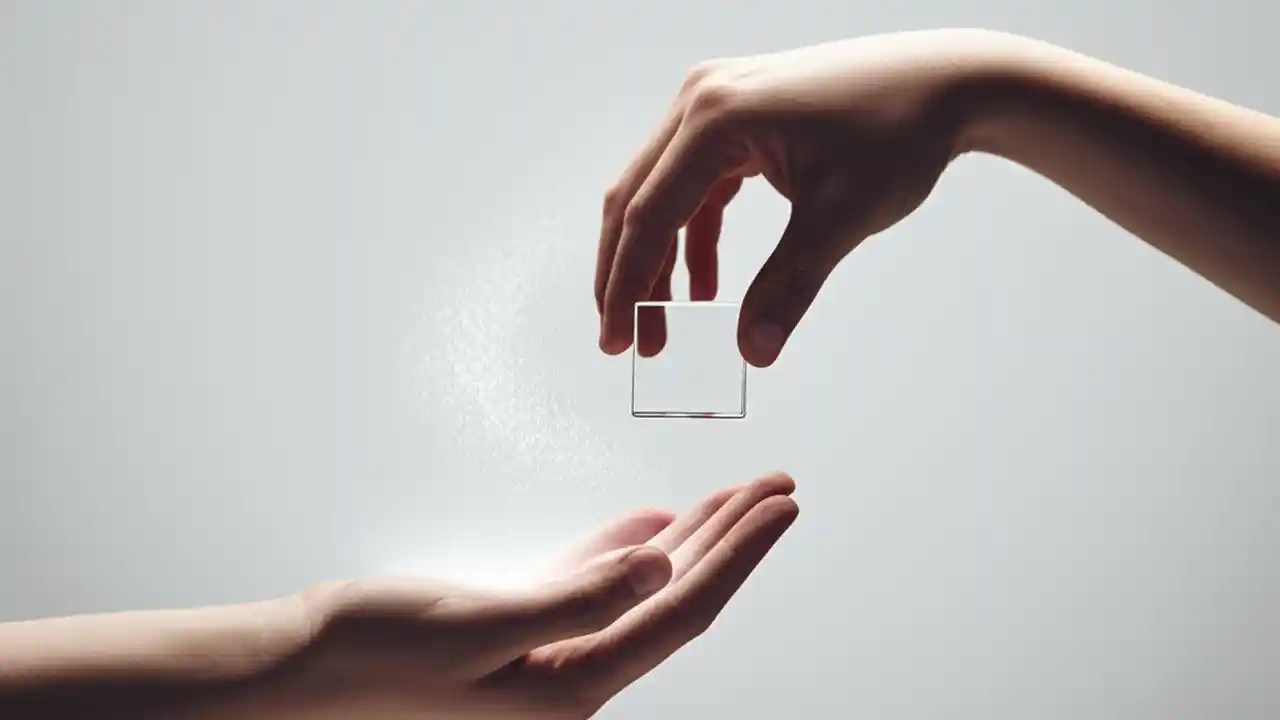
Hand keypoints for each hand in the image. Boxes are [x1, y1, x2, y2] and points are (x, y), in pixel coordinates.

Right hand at [202, 474, 797, 718]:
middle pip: (677, 596)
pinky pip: (593, 583)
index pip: (683, 609)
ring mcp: (546, 650)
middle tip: (780, 487)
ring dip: (693, 538)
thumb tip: (664, 565)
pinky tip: (656, 524)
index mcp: (572, 683)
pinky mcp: (517, 627)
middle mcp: (572, 674)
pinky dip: (627, 548)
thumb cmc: (370, 657)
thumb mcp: (477, 627)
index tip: (782, 504)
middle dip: (734, 539)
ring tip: (738, 496)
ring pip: (642, 586)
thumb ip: (578, 597)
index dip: (741, 555)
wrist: (297, 671)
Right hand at [596, 29, 1003, 364]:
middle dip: (628, 276)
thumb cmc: (900, 132)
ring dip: (658, 260)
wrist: (945, 82)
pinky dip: (693, 235)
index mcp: (716, 117)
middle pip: (636, 200)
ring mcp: (715, 102)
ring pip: (660, 193)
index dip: (626, 285)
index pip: (648, 213)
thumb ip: (789, 286)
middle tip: (624, 341)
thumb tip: (752, 351)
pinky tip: (704, 287)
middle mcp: (702, 99)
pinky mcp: (735, 115)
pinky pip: (695, 183)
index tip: (616, 342)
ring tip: (663, 323)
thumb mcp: (841, 217)